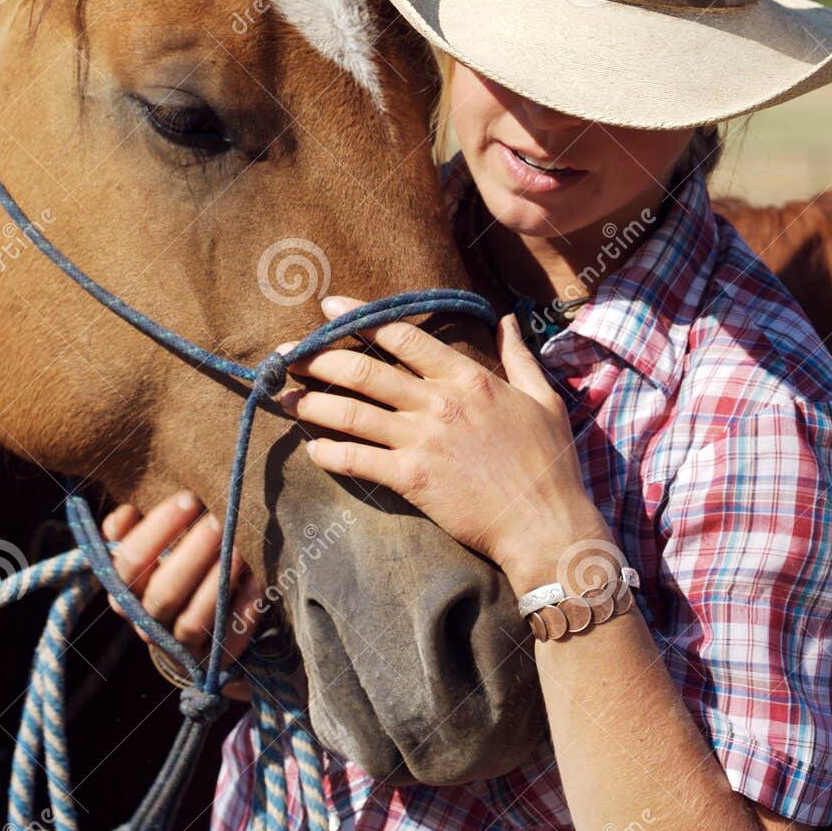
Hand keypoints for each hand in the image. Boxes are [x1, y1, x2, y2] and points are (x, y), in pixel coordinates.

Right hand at [101, 492, 264, 696]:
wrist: (185, 629)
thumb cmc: (167, 568)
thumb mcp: (147, 548)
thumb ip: (130, 530)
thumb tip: (126, 514)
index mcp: (124, 588)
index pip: (131, 561)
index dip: (158, 529)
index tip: (189, 498)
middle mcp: (146, 619)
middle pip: (163, 592)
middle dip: (194, 554)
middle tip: (220, 521)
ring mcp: (177, 644)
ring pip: (192, 621)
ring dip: (217, 583)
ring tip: (240, 549)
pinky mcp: (209, 658)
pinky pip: (227, 640)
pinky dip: (243, 610)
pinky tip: (257, 581)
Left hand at [281, 296, 612, 591]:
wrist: (546, 524)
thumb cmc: (549, 462)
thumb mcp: (542, 397)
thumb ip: (518, 355)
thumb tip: (506, 319)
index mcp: (468, 377)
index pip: (402, 334)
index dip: (360, 317)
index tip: (328, 307)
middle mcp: (439, 402)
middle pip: (364, 370)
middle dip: (318, 357)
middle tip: (287, 354)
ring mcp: (423, 441)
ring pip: (352, 413)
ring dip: (311, 403)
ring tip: (282, 396)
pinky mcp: (412, 480)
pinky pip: (358, 461)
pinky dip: (330, 453)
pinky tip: (313, 448)